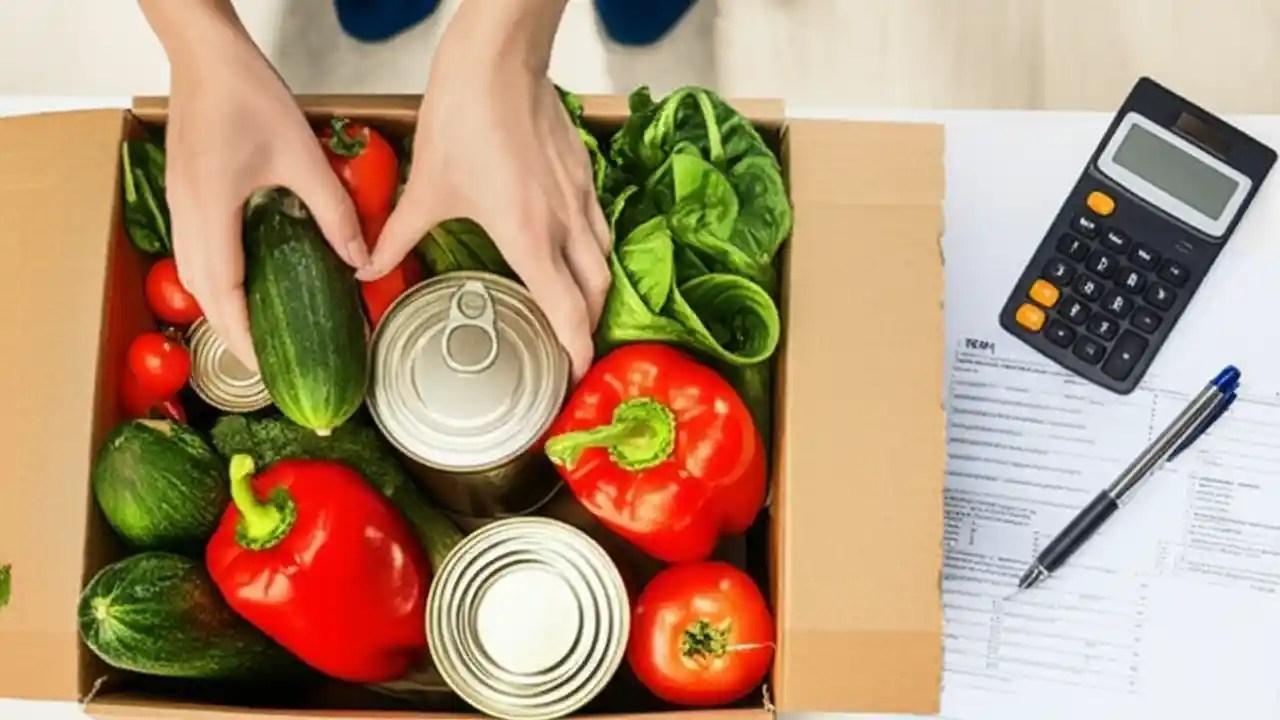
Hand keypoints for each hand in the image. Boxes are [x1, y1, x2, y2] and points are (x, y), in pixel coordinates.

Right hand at [150, 2, 365, 369]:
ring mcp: (180, 204)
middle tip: (263, 365)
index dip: (243, 337)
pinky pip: (194, 251)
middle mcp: (187, 215)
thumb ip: (333, 210)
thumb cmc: (249, 97)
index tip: (264, 370)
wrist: (206, 55)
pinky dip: (214, 279)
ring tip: (253, 332)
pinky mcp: (184, 193)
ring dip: (220, 307)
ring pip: (193, 273)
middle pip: (201, 294)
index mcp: (212, 211)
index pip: (224, 294)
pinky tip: (242, 282)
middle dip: (230, 334)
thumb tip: (361, 257)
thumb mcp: (302, 157)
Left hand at [363, 4, 610, 379]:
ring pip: (605, 261)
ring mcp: (580, 198)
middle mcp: (565, 224)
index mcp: (529, 238)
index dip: (576, 353)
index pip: (568, 313)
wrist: (498, 62)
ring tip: (576, 307)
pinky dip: (594, 251)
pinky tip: (572, 249)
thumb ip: (398, 237)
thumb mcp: (425, 187)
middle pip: (597, 295)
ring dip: (596, 291)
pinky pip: (600, 226)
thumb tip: (367, 270)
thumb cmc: (465, 118)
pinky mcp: (583, 174)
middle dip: (588, 329)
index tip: (573, 377)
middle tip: (571, 348)